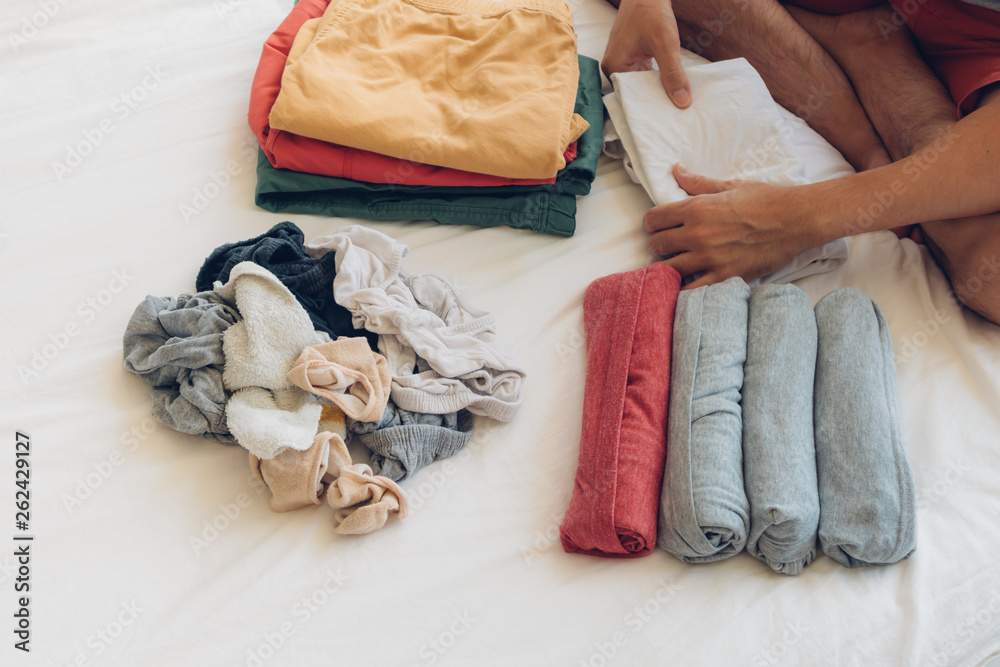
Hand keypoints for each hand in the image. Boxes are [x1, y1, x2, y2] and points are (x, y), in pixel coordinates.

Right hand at [602, 0, 690, 107]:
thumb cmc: (651, 12)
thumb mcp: (665, 44)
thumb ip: (673, 74)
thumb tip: (682, 102)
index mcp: (613, 66)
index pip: (632, 96)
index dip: (651, 106)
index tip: (668, 117)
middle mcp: (614, 66)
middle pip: (636, 91)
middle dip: (655, 99)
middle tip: (675, 112)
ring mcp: (623, 60)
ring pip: (642, 83)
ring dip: (658, 89)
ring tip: (674, 103)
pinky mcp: (633, 56)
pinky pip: (644, 74)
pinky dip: (657, 78)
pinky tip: (670, 86)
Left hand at [644, 164, 828, 287]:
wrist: (796, 219)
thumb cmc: (765, 199)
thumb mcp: (729, 185)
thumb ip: (697, 182)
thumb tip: (676, 169)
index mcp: (696, 208)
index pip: (653, 220)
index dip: (652, 224)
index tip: (659, 227)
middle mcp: (697, 234)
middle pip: (657, 245)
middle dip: (660, 245)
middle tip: (670, 246)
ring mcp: (709, 258)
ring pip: (669, 270)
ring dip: (670, 267)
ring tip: (679, 265)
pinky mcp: (724, 277)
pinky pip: (691, 292)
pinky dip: (685, 290)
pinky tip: (690, 284)